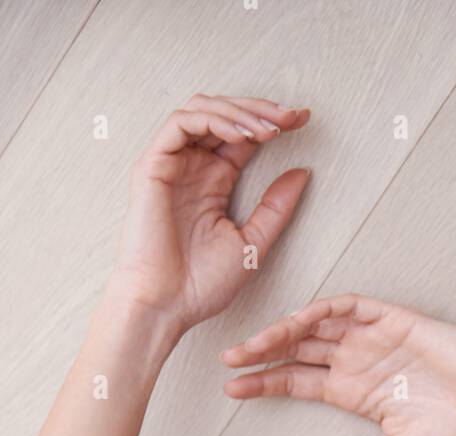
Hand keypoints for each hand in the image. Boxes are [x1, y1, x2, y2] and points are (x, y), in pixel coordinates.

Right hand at [103, 94, 311, 336]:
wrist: (166, 306)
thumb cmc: (200, 284)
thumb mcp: (253, 243)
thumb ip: (276, 208)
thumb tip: (303, 172)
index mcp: (214, 182)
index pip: (243, 137)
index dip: (272, 123)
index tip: (303, 121)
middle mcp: (193, 167)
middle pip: (225, 114)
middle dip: (261, 110)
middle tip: (292, 116)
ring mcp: (171, 163)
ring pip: (203, 109)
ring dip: (239, 111)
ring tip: (270, 127)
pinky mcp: (152, 165)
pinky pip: (181, 122)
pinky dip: (214, 120)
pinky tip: (242, 134)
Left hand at [219, 293, 455, 435]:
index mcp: (354, 392)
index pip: (298, 381)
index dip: (265, 383)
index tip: (233, 390)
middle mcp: (358, 361)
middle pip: (297, 351)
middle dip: (261, 355)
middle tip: (228, 361)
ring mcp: (373, 338)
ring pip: (315, 326)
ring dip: (281, 331)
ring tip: (250, 345)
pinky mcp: (394, 318)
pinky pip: (350, 306)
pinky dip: (321, 310)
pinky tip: (296, 320)